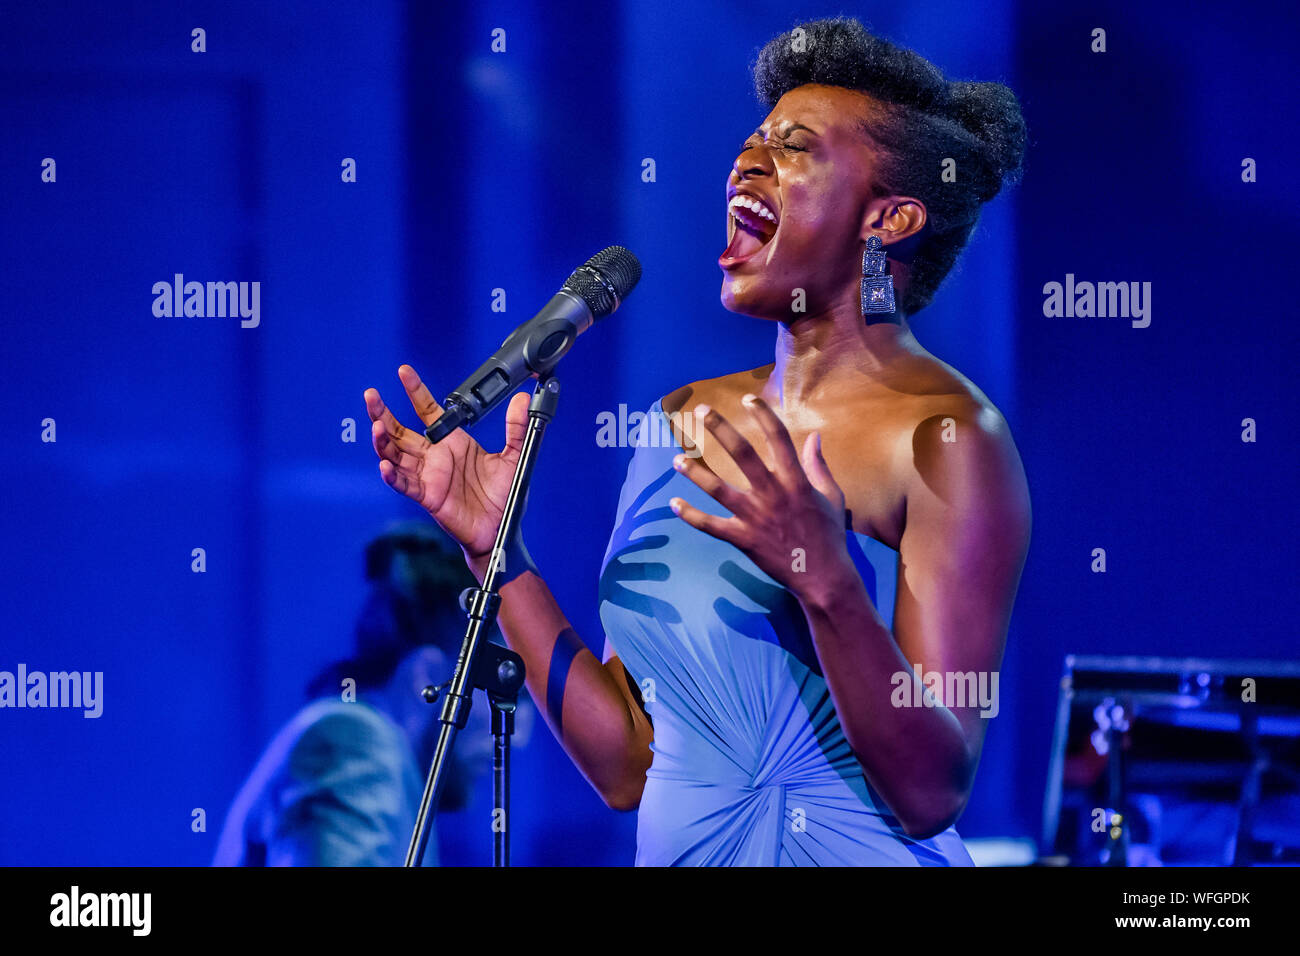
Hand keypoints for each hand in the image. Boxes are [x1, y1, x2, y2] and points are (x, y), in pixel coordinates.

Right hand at [364, 365, 529, 565]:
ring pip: (396, 455)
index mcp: (452, 442)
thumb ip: (515, 429)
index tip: (404, 371)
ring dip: (383, 442)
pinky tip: (384, 465)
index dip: (415, 390)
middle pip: (400, 431)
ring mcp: (428, 476)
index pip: (427, 410)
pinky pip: (405, 484)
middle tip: (371, 395)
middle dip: (383, 413)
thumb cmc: (503, 496)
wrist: (502, 527)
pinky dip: (393, 476)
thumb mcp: (513, 457)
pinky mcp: (428, 497)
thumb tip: (521, 401)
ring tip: (376, 427)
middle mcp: (435, 456)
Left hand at [669, 394, 853, 600]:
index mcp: (796, 481)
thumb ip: (819, 466)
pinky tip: (674, 503)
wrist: (824, 578)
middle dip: (720, 429)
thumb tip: (814, 437)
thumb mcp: (832, 497)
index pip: (778, 438)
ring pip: (718, 489)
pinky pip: (711, 526)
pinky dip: (690, 515)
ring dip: (695, 472)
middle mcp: (773, 494)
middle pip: (742, 454)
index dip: (763, 415)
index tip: (748, 398)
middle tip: (702, 412)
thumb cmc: (829, 536)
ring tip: (676, 458)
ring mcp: (755, 517)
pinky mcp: (743, 539)